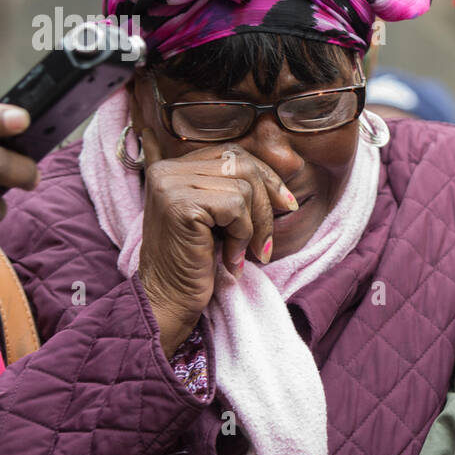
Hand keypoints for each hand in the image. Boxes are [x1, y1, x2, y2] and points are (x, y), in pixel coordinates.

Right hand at [137, 137, 297, 357]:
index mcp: (173, 168)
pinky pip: (235, 207)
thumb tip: (287, 169)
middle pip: (241, 164)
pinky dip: (242, 236)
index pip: (232, 153)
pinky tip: (231, 259)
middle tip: (268, 240)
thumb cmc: (196, 263)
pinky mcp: (180, 205)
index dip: (266, 176)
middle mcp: (167, 171)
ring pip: (243, 187)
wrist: (169, 301)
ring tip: (244, 254)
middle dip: (266, 202)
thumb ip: (235, 188)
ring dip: (254, 226)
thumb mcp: (218, 217)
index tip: (288, 203)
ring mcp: (170, 185)